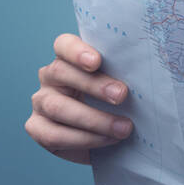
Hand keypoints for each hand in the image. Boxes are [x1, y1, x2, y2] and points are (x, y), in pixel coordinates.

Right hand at [25, 34, 132, 164]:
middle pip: (62, 73)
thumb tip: (146, 77)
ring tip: (123, 128)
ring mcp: (41, 101)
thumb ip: (125, 76)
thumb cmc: (117, 101)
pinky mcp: (37, 128)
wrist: (108, 134)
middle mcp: (51, 76)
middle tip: (121, 95)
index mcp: (68, 57)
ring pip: (58, 107)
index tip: (96, 61)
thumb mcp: (121, 84)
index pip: (64, 45)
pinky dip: (84, 139)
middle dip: (94, 85)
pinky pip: (54, 134)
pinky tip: (107, 140)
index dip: (77, 51)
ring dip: (94, 119)